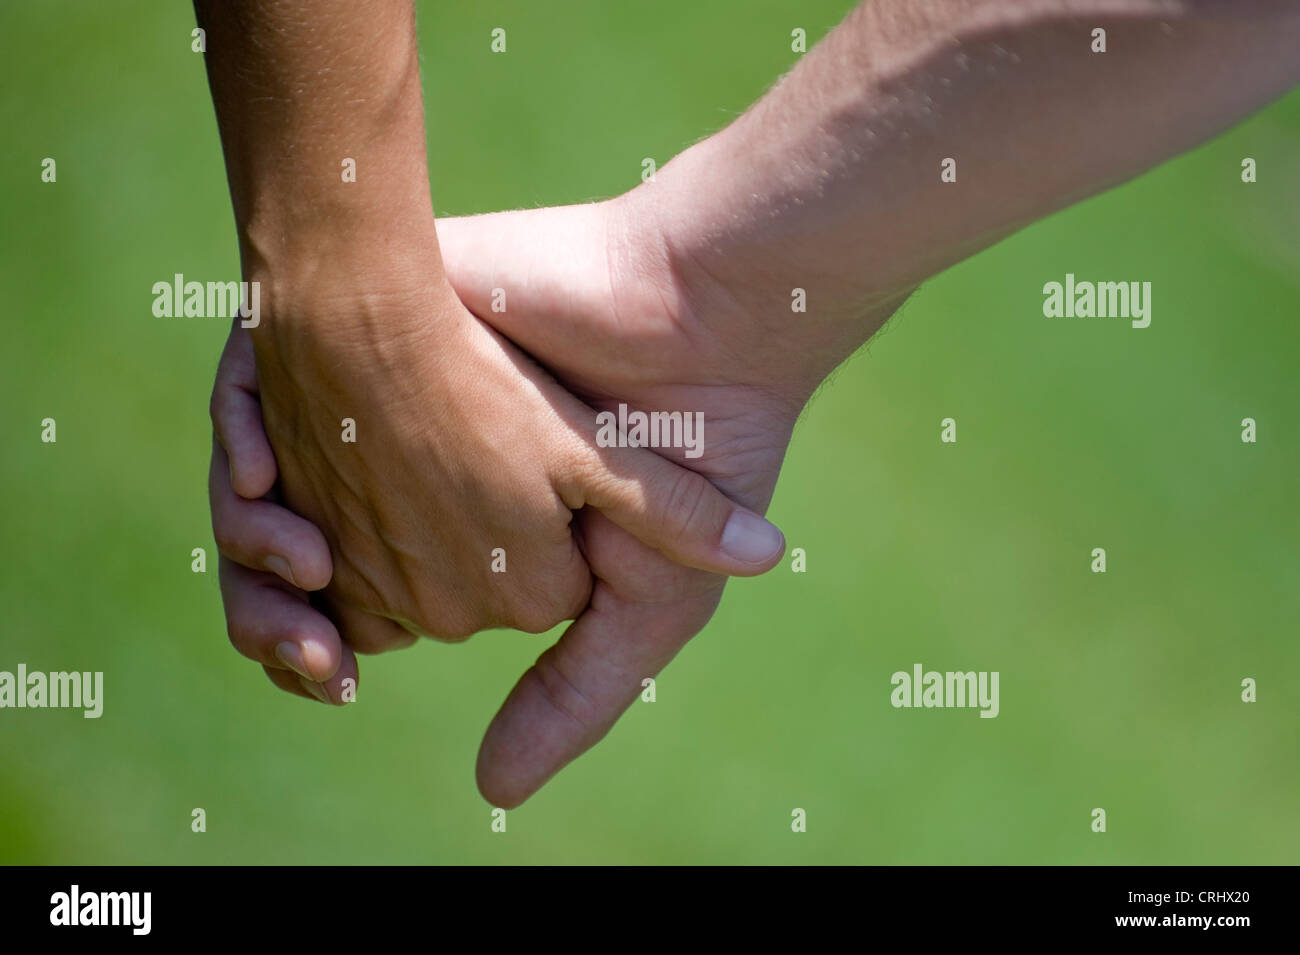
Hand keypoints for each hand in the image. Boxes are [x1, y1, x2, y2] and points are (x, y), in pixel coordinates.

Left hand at [212, 252, 785, 705]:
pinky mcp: (367, 325)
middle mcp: (412, 467)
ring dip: (247, 548)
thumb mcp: (648, 601)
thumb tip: (493, 794)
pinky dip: (238, 438)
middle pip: (286, 566)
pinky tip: (269, 476)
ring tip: (295, 565)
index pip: (356, 614)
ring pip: (251, 496)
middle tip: (303, 645)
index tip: (325, 672)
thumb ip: (574, 696)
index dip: (320, 651)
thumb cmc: (695, 457)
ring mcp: (385, 395)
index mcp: (467, 532)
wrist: (699, 317)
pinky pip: (244, 395)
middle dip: (271, 612)